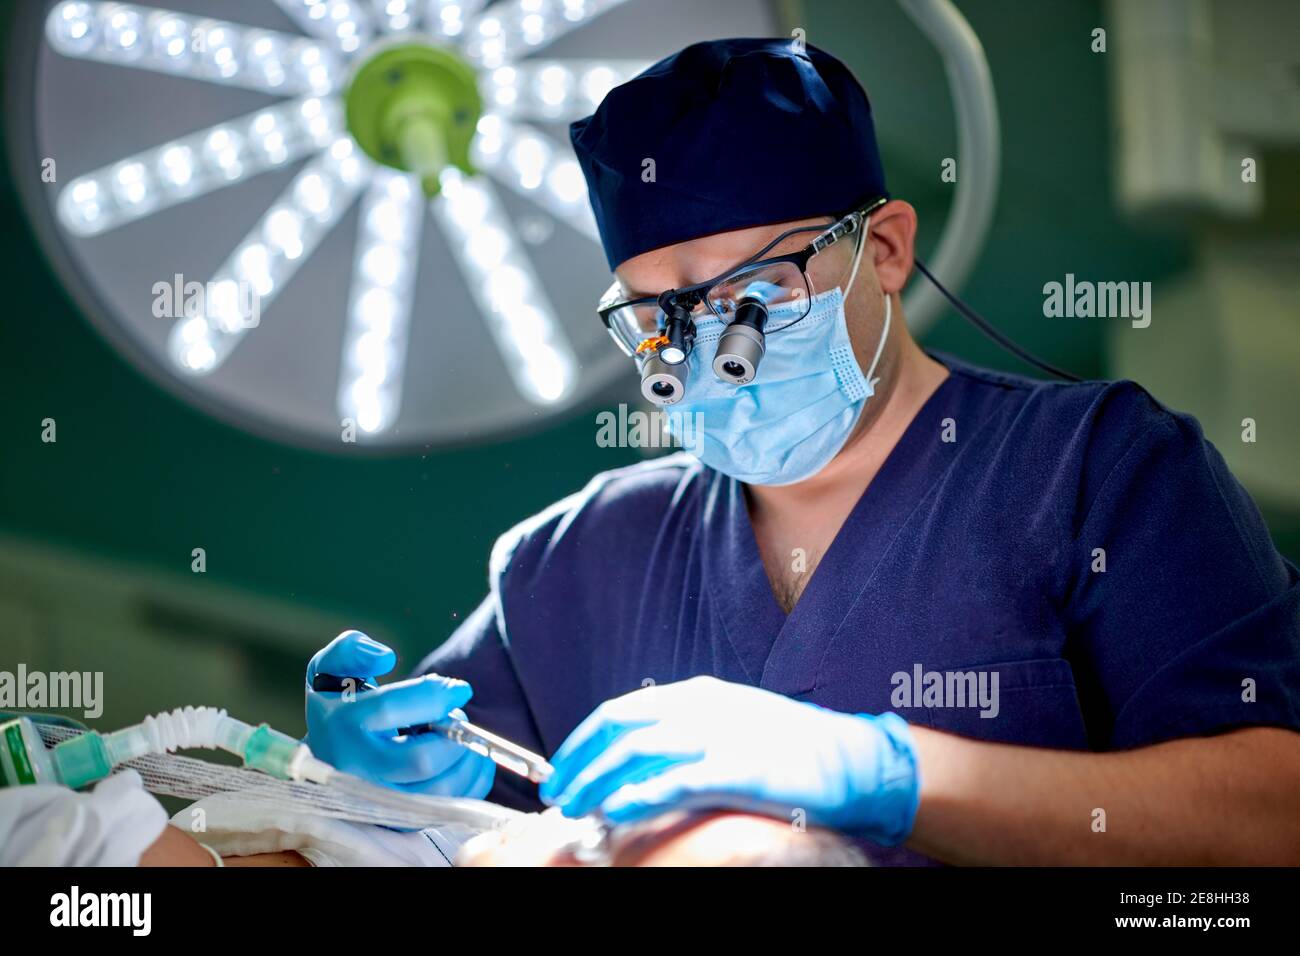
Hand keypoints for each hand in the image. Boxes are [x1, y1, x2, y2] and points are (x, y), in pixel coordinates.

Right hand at [305, 630, 494, 796]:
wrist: (318, 764)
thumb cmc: (336, 708)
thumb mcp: (329, 670)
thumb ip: (351, 650)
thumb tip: (386, 658)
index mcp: (342, 726)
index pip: (392, 710)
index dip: (435, 695)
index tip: (460, 688)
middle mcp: (356, 769)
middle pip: (421, 759)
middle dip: (453, 734)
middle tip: (458, 717)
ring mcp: (377, 801)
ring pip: (439, 790)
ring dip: (467, 759)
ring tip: (462, 738)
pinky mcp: (397, 820)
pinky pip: (447, 807)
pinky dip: (471, 782)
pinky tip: (470, 759)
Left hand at [540, 676, 918, 843]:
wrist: (851, 758)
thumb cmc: (792, 747)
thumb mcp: (732, 724)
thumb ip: (687, 733)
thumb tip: (638, 759)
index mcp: (697, 695)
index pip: (620, 711)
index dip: (583, 740)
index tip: (562, 767)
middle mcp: (702, 708)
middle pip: (619, 726)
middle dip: (578, 760)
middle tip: (556, 792)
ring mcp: (719, 736)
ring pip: (638, 751)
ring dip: (597, 779)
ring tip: (575, 807)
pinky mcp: (738, 769)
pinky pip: (676, 781)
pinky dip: (639, 794)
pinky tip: (616, 810)